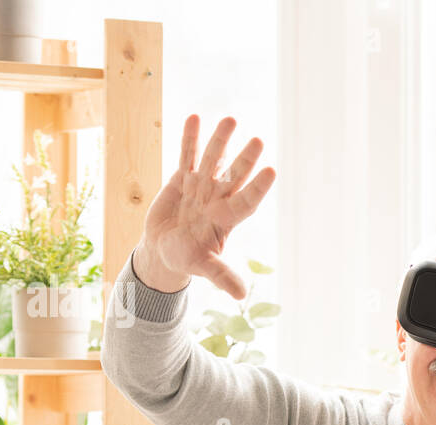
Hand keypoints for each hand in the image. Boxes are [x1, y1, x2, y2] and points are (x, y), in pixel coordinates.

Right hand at [136, 115, 276, 297]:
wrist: (163, 250)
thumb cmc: (186, 259)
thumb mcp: (203, 268)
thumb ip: (221, 276)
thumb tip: (241, 295)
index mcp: (226, 219)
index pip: (247, 200)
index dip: (258, 187)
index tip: (272, 171)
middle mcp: (217, 199)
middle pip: (234, 175)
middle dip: (245, 159)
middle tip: (259, 140)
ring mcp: (201, 186)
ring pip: (213, 160)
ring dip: (220, 140)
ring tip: (230, 119)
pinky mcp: (181, 179)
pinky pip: (187, 155)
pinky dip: (190, 138)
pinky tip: (195, 118)